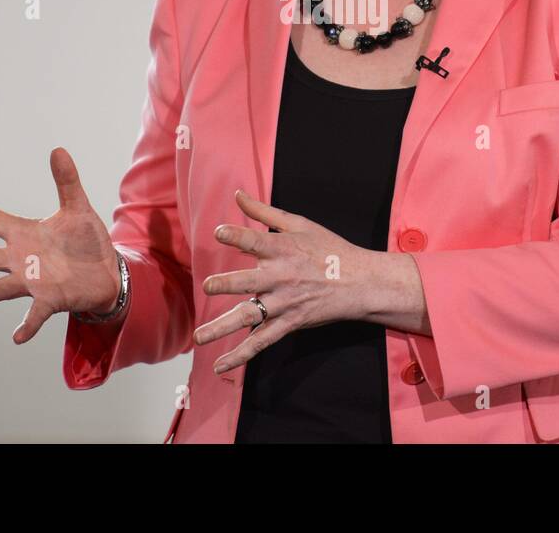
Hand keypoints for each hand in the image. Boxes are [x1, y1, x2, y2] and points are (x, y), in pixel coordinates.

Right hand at [0, 147, 122, 343]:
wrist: (105, 273)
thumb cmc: (85, 241)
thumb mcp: (77, 208)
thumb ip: (66, 181)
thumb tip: (57, 149)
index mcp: (24, 234)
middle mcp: (21, 259)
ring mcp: (32, 281)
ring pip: (0, 287)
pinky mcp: (49, 300)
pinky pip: (34, 314)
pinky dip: (27, 325)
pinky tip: (17, 337)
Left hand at [194, 189, 370, 373]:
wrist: (359, 282)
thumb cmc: (329, 248)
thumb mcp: (299, 224)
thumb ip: (264, 212)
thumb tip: (237, 194)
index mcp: (282, 248)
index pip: (256, 241)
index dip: (237, 236)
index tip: (219, 233)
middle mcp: (280, 276)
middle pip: (248, 282)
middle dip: (227, 284)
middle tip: (208, 285)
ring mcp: (284, 303)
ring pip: (249, 316)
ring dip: (222, 327)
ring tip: (198, 337)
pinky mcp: (289, 323)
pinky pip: (261, 341)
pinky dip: (240, 355)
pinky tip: (220, 364)